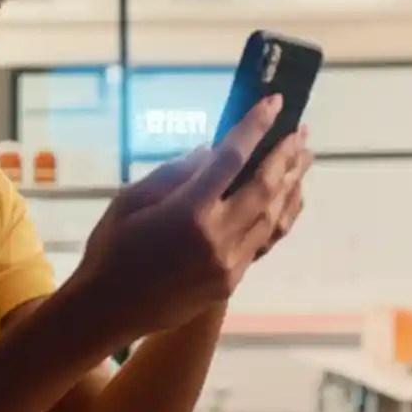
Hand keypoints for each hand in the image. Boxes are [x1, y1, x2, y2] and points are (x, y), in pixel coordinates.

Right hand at [64, 94, 307, 341]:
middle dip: (285, 155)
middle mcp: (215, 237)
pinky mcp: (230, 280)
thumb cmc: (111, 247)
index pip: (231, 158)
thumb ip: (174, 172)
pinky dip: (281, 215)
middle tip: (301, 131)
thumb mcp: (131, 199)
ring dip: (291, 184)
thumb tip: (210, 151)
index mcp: (187, 211)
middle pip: (264, 187)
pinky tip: (288, 199)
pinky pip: (265, 240)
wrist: (108, 309)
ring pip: (273, 216)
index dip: (255, 126)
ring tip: (303, 159)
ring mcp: (227, 262)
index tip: (273, 102)